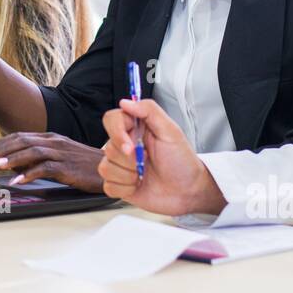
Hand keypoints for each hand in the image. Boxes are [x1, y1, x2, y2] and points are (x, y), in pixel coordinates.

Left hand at [0, 132, 103, 192]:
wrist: (111, 168)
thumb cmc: (85, 165)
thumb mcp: (60, 157)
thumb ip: (39, 158)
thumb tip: (15, 164)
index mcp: (51, 137)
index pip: (20, 136)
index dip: (0, 142)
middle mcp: (54, 141)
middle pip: (22, 141)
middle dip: (0, 148)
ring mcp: (61, 153)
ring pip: (31, 152)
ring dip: (11, 159)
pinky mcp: (68, 167)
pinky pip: (45, 168)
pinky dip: (29, 174)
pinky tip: (16, 180)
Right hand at [100, 98, 225, 216]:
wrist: (187, 190)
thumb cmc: (182, 161)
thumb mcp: (170, 131)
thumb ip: (149, 111)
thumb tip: (126, 102)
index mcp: (136, 129)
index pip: (111, 120)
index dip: (116, 133)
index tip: (130, 146)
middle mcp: (125, 145)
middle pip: (108, 147)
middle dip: (129, 159)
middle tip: (147, 160)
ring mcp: (121, 165)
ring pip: (105, 168)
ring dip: (128, 175)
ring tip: (144, 174)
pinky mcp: (119, 184)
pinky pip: (108, 186)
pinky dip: (125, 188)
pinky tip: (138, 185)